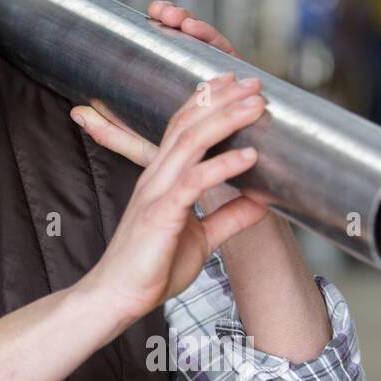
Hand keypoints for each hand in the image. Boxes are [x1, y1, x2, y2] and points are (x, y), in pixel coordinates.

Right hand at [70, 7, 269, 320]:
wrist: (119, 298)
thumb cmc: (152, 269)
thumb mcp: (202, 240)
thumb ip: (229, 219)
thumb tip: (261, 202)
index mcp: (161, 178)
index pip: (183, 127)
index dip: (209, 102)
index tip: (237, 85)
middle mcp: (156, 177)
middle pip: (189, 124)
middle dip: (223, 99)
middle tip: (254, 82)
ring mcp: (157, 193)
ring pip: (191, 142)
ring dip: (227, 120)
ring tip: (257, 105)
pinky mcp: (161, 215)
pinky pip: (194, 182)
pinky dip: (224, 166)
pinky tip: (249, 156)